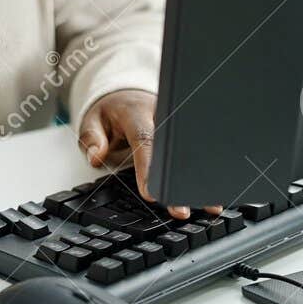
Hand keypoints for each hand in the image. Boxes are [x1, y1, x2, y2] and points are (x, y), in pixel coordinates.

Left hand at [78, 89, 222, 220]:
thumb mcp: (91, 120)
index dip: (148, 167)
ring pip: (191, 150)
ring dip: (200, 179)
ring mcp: (178, 122)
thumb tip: (95, 156)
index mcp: (137, 112)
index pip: (144, 139)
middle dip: (181, 180)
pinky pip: (194, 152)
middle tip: (183, 208)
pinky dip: (203, 174)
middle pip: (174, 148)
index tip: (150, 194)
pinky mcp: (186, 132)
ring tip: (211, 205)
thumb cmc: (111, 112)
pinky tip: (211, 194)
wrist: (127, 95)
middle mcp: (162, 115)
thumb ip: (92, 138)